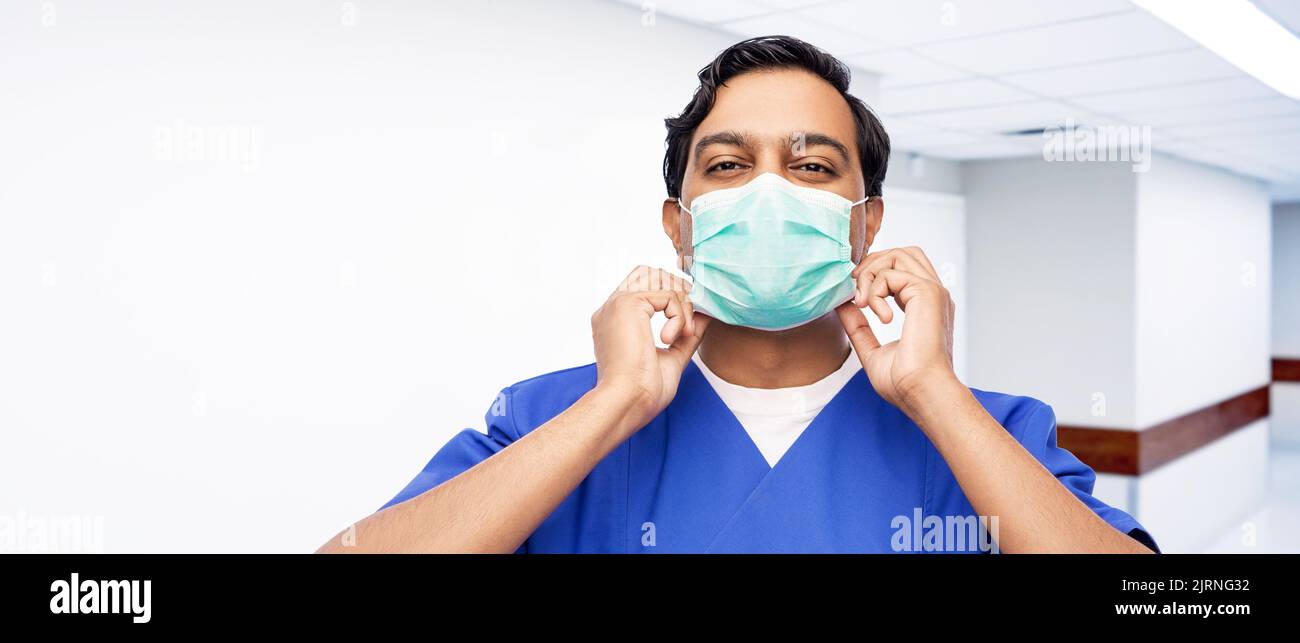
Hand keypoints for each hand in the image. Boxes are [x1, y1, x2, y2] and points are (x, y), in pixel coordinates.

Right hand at [591, 266, 710, 430]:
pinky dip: (680, 315)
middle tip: (689, 327)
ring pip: (662, 282)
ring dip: (682, 306)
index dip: (671, 299)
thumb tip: (705, 316)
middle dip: (679, 295)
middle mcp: (612, 308)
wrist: (627, 401)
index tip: (687, 327)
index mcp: (616, 321)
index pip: (645, 289)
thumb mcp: (671, 358)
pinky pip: (668, 294)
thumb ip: (686, 335)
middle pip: (652, 276)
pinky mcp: (627, 303)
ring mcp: (617, 303)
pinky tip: (672, 338)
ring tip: (683, 335)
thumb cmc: (642, 391)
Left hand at [836, 247, 956, 413]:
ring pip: (898, 255)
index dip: (875, 273)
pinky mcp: (927, 292)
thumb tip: (842, 304)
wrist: (921, 393)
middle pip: (903, 253)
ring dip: (870, 273)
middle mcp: (932, 295)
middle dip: (872, 264)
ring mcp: (933, 291)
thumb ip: (858, 325)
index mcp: (925, 307)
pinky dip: (874, 289)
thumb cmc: (903, 383)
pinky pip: (891, 273)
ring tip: (862, 302)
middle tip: (856, 293)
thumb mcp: (870, 350)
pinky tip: (872, 312)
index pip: (902, 269)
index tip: (855, 297)